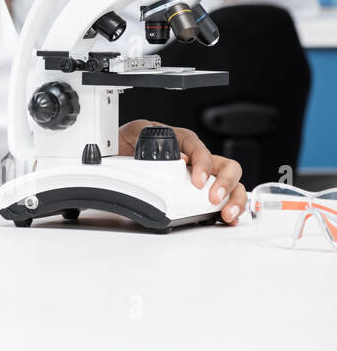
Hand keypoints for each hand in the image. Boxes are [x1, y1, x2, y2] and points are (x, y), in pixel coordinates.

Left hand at [118, 120, 245, 225]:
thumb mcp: (133, 132)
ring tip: (226, 214)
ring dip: (234, 199)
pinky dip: (230, 209)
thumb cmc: (129, 143)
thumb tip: (174, 155)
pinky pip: (224, 199)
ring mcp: (203, 176)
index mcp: (183, 141)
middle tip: (214, 198)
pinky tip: (226, 218)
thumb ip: (146, 137)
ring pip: (232, 184)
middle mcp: (198, 159)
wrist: (117, 157)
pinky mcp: (201, 192)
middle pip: (227, 166)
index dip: (203, 165)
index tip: (198, 182)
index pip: (201, 150)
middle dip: (226, 183)